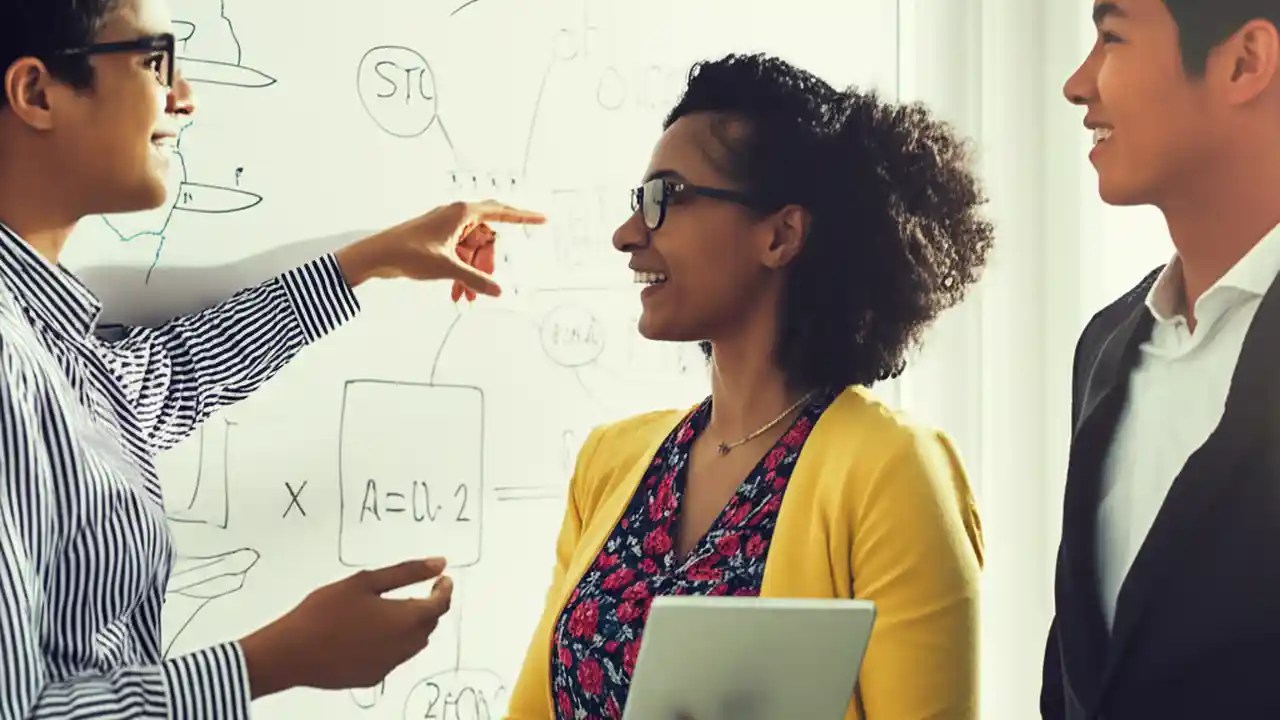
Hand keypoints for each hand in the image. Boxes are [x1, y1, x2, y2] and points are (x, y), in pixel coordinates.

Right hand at [240, 558, 453, 696]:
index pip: (439, 605)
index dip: (444, 590)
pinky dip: (393, 643)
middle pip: (428, 625)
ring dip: (412, 626)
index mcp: (405, 620)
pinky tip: (371, 632)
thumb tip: (440, 563)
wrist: (292, 652)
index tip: (442, 579)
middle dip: (428, 607)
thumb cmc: (325, 611)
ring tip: (393, 609)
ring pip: (413, 644)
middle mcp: (403, 647)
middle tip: (418, 590)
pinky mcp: (372, 677)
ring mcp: (388, 665)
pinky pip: (393, 657)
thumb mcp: (365, 581)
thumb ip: (406, 572)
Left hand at [334, 199, 544, 298]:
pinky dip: (461, 274)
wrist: (376, 256)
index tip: (543, 219)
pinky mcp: (439, 241)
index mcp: (461, 213)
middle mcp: (456, 217)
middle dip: (486, 265)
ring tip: (464, 297)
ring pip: (472, 252)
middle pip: (486, 240)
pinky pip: (460, 257)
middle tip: (481, 287)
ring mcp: (447, 230)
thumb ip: (475, 279)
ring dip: (472, 274)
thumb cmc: (407, 252)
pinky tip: (456, 293)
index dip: (523, 216)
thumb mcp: (447, 268)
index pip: (501, 211)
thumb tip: (498, 290)